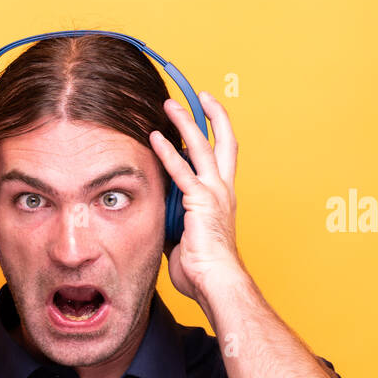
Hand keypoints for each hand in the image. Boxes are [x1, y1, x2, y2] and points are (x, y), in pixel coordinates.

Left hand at [148, 92, 246, 304]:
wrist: (216, 281)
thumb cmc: (202, 268)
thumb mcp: (184, 236)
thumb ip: (173, 217)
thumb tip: (157, 212)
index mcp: (222, 198)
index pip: (221, 158)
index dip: (216, 136)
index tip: (206, 119)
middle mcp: (222, 190)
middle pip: (223, 142)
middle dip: (213, 116)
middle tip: (200, 96)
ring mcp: (213, 193)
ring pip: (200, 147)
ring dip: (185, 123)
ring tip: (170, 104)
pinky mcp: (200, 200)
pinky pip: (180, 170)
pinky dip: (166, 152)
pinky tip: (154, 137)